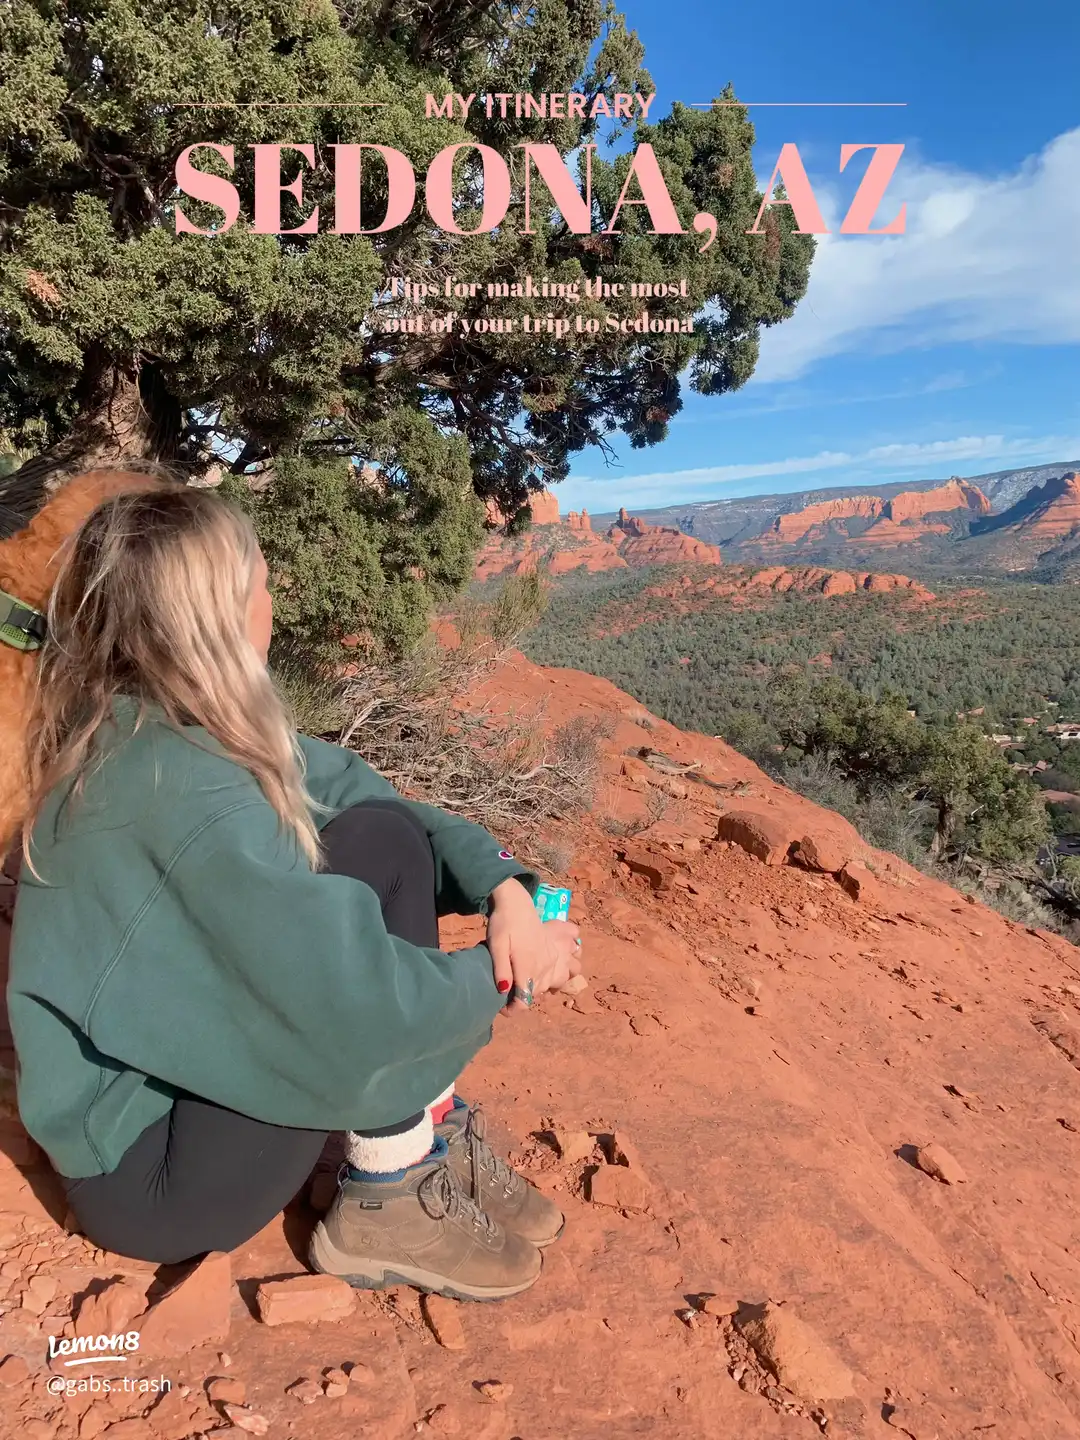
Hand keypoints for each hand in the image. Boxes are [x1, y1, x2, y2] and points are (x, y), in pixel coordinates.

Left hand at [487, 878, 581, 1011]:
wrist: (514, 902)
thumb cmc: (502, 925)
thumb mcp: (495, 946)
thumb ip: (500, 969)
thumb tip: (504, 991)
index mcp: (528, 967)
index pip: (525, 1000)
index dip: (514, 1008)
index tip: (503, 1006)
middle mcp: (547, 963)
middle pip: (544, 991)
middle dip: (531, 994)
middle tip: (516, 985)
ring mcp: (557, 952)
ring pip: (568, 975)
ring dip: (556, 980)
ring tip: (540, 976)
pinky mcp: (562, 941)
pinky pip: (577, 950)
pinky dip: (572, 956)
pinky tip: (560, 957)